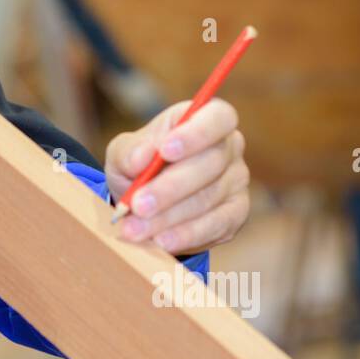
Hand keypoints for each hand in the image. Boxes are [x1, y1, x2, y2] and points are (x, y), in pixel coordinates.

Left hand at [104, 99, 248, 253]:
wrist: (143, 202)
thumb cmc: (136, 167)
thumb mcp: (123, 154)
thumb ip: (129, 152)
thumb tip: (140, 158)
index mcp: (205, 118)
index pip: (218, 117)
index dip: (196, 133)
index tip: (165, 151)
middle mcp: (228, 147)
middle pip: (210, 163)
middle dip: (170, 187)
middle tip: (138, 204)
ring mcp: (236, 181)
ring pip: (208, 199)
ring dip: (169, 217)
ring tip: (136, 229)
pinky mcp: (235, 213)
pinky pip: (216, 225)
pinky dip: (186, 235)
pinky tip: (161, 241)